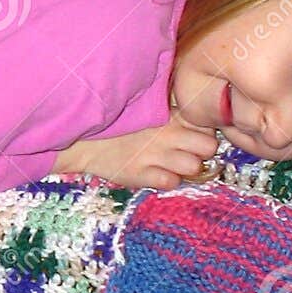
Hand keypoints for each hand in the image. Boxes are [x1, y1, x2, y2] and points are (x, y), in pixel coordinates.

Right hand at [52, 116, 221, 189]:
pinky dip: (166, 180)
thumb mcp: (145, 109)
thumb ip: (171, 112)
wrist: (82, 140)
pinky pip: (171, 182)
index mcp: (168, 114)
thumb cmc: (117, 125)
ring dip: (185, 168)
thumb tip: (194, 119)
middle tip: (185, 153)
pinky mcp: (142, 174)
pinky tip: (154, 172)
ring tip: (170, 164)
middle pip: (209, 147)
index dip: (202, 133)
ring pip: (194, 167)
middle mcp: (166, 133)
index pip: (207, 125)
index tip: (191, 135)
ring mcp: (155, 154)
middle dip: (201, 152)